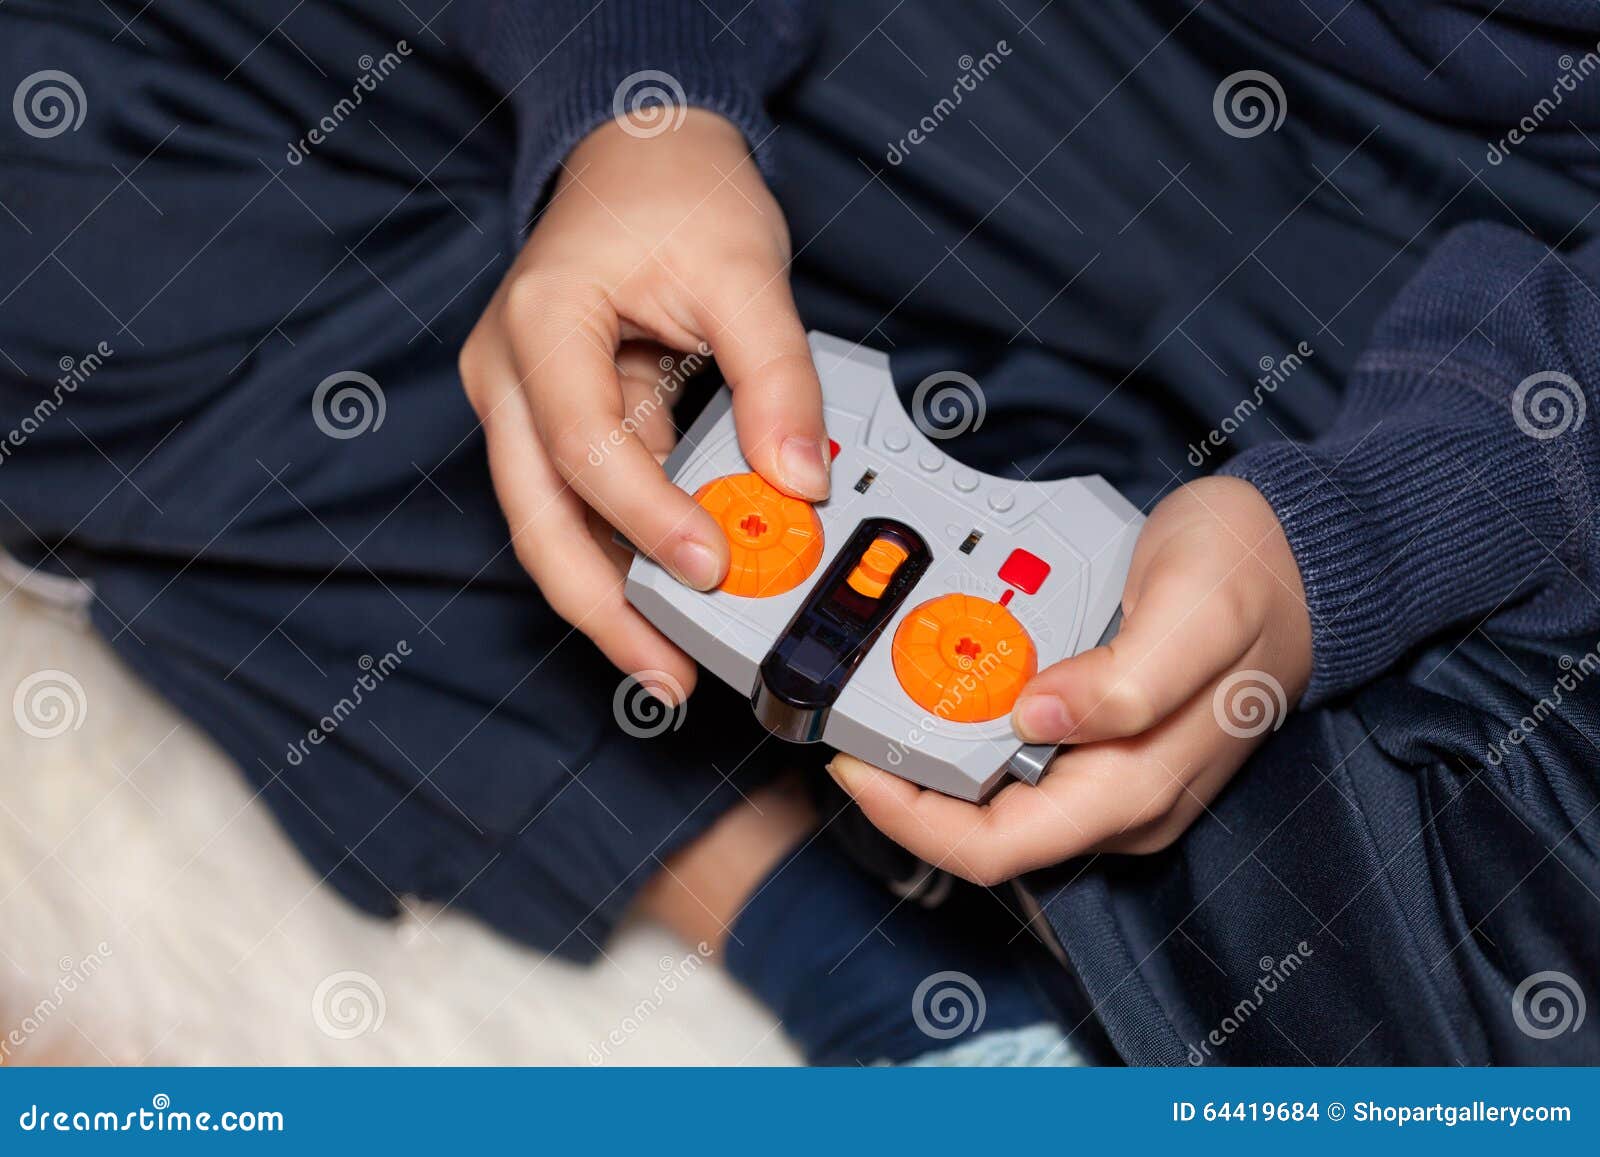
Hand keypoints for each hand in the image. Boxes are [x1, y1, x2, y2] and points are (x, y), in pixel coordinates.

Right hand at [459, 110, 828, 697]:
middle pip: (539, 518)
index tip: (713, 566)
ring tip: (669, 660)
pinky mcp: (557, 422)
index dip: (645, 518)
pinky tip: (668, 598)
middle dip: (601, 607)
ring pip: (552, 527)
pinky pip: (585, 506)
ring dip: (609, 597)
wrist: (640, 152)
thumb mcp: (744, 271)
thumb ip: (776, 379)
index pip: (582, 445)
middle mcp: (512, 373)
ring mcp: (525, 403)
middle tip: (666, 673)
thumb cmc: (675, 192)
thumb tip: (801, 483)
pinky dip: (626, 555)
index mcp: (542, 322)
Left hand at [827, 476, 1312, 884]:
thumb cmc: (1254, 578)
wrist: (1297, 557)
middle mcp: (1120, 796)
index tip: (855, 765)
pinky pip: (1017, 755)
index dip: (912, 821)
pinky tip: (940, 680)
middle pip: (983, 828)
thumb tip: (1038, 718)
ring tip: (883, 694)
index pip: (999, 846)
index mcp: (1138, 784)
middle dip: (908, 785)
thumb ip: (1125, 678)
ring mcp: (1111, 772)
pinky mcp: (1103, 740)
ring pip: (995, 793)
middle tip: (852, 719)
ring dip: (933, 754)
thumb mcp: (1195, 610)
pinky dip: (968, 725)